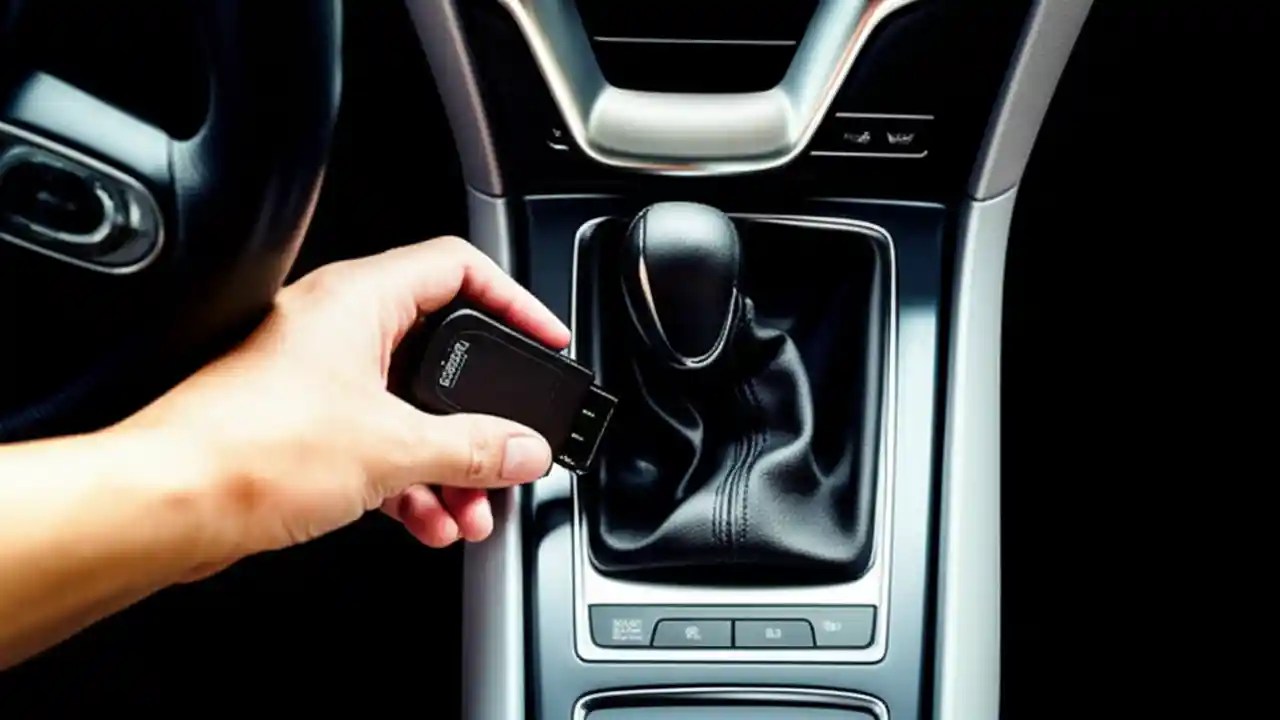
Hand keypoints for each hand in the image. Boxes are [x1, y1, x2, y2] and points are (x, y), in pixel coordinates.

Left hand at [115, 236, 569, 559]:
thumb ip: (471, 448)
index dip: (513, 299)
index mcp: (357, 301)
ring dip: (446, 460)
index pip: (457, 268)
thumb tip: (521, 448)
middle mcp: (336, 328)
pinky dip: (407, 480)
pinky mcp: (302, 427)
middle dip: (480, 413)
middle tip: (511, 444)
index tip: (545, 339)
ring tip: (470, 505)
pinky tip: (427, 519)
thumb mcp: (390, 448)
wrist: (165, 504)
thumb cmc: (245, 450)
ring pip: (408, 408)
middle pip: (438, 352)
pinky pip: (377, 444)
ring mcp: (316, 378)